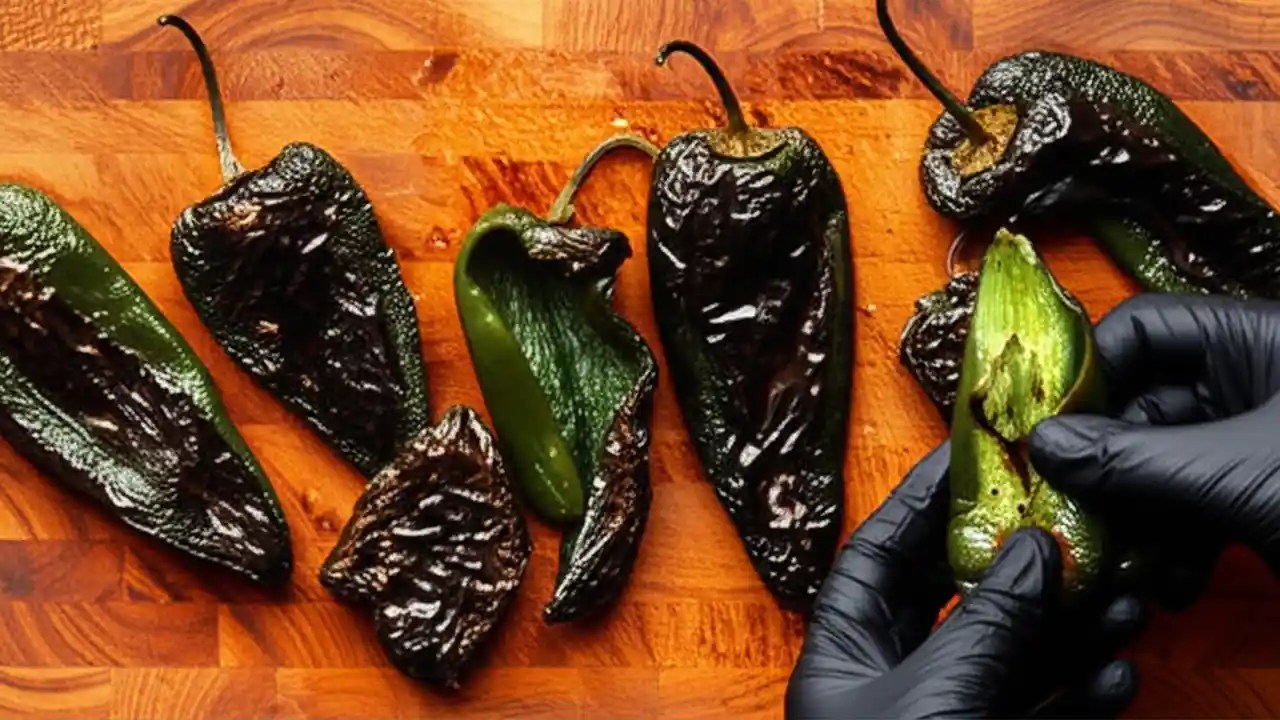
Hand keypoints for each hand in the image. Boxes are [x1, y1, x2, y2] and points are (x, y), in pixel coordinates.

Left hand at [786, 444, 1138, 718]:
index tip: (974, 458)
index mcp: (842, 652)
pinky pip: (1034, 716)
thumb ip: (986, 624)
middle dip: (1019, 567)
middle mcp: (887, 680)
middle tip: (1073, 524)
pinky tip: (1116, 677)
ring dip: (1067, 631)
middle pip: (956, 598)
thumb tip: (1032, 548)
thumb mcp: (933, 700)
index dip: (923, 501)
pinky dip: (1075, 698)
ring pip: (1008, 658)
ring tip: (1121, 600)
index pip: (878, 552)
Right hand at [1029, 295, 1279, 602]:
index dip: (1089, 373)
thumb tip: (1045, 444)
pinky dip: (1174, 544)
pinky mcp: (1263, 497)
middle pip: (1144, 404)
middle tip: (1068, 507)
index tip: (1043, 426)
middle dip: (1107, 463)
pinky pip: (1194, 505)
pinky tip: (1173, 583)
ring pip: (1162, 464)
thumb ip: (1135, 458)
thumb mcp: (1239, 474)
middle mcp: (1253, 382)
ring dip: (1136, 516)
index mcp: (1258, 340)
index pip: (1143, 330)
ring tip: (1126, 562)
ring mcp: (1256, 443)